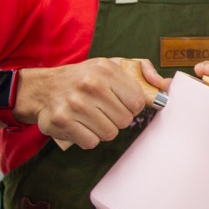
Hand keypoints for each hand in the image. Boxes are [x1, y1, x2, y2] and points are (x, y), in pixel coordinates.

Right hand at [21, 57, 169, 149]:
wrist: (42, 89)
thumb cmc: (83, 79)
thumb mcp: (111, 66)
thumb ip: (142, 71)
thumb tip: (166, 84)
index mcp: (105, 70)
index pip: (137, 102)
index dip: (132, 107)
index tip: (121, 103)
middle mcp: (90, 85)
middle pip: (124, 121)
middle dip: (117, 119)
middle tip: (103, 110)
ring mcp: (75, 104)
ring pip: (110, 133)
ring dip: (103, 129)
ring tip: (91, 117)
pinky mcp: (62, 122)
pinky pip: (91, 142)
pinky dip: (88, 138)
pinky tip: (80, 125)